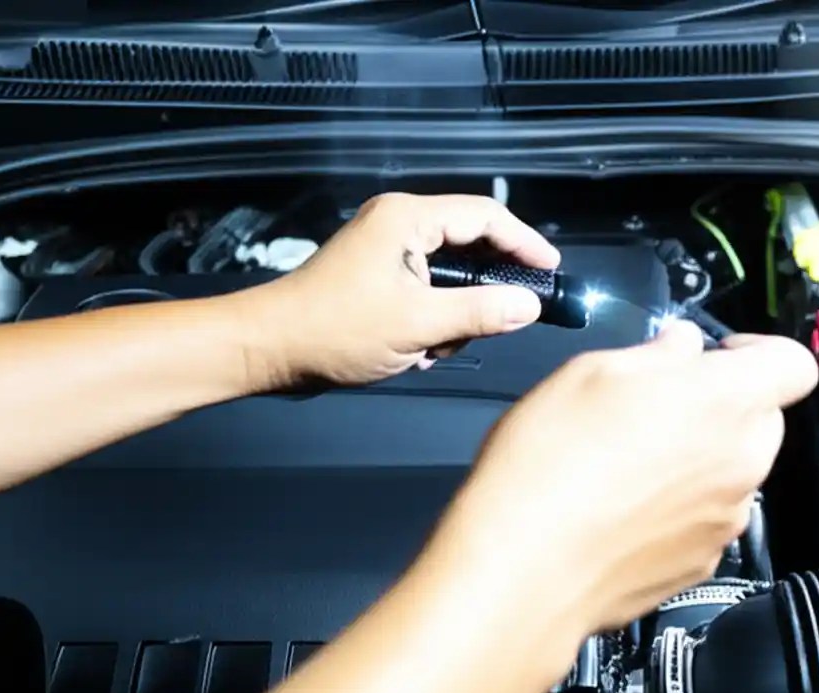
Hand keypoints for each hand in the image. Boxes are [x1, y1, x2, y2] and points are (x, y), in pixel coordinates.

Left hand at [243, 192, 559, 386]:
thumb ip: (481, 312)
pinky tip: (418, 350)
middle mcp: (397, 223)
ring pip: (449, 273)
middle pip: (469, 243)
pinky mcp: (376, 275)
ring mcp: (384, 249)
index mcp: (407, 218)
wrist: (268, 349)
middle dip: (485, 289)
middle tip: (503, 319)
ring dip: (455, 313)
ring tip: (438, 346)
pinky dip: (433, 319)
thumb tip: (528, 306)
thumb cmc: (334, 331)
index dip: (524, 243)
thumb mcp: (419, 325)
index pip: (485, 216)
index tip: (550, 270)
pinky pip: (426, 289)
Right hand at [433, 322, 818, 646]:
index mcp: (725, 401)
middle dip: (720, 404)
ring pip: (732, 470)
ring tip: (624, 458)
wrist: (523, 568)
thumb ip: (656, 354)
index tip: (718, 354)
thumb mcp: (591, 372)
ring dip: (696, 457)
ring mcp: (725, 520)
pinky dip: (677, 506)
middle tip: (654, 402)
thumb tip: (680, 348)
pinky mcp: (700, 562)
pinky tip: (621, 502)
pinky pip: (705, 518)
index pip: (793, 363)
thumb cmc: (549, 468)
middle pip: (762, 419)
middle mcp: (741, 463)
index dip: (760, 351)